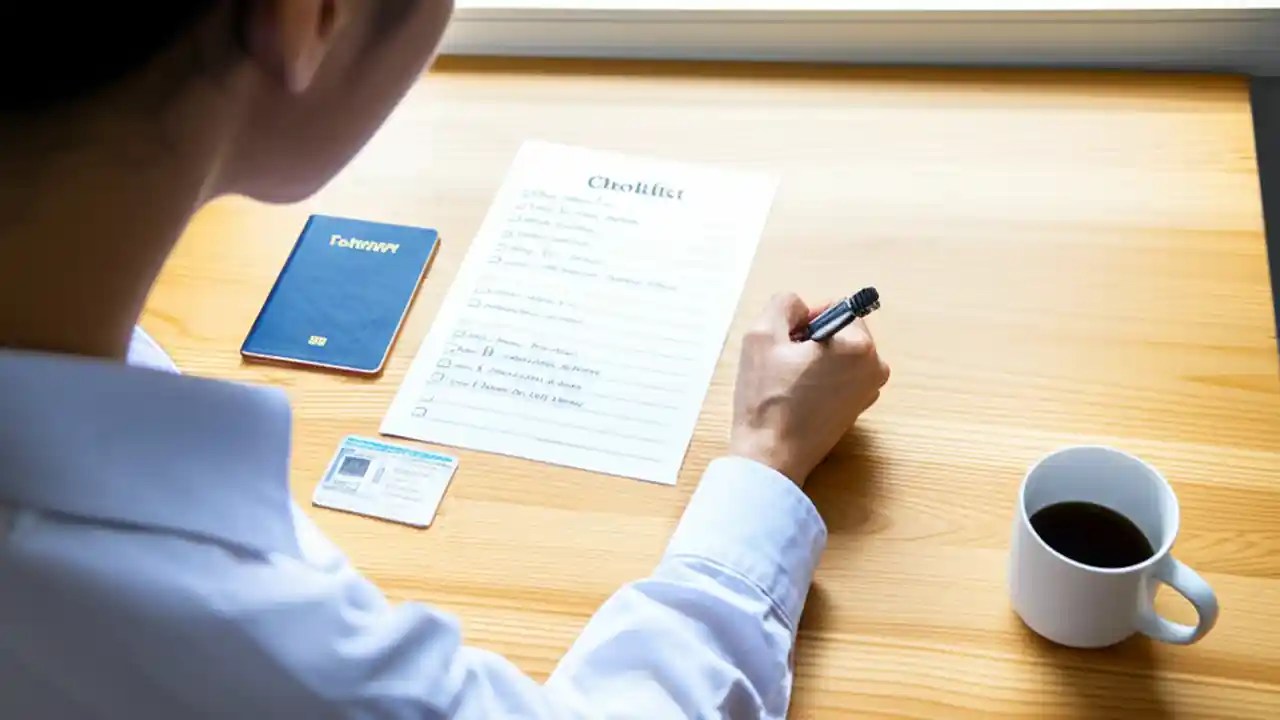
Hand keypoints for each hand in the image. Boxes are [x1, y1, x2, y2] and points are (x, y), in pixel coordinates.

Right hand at [729, 292, 889, 484]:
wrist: (771, 457)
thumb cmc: (767, 399)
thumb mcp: (762, 334)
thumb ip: (784, 304)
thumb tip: (799, 308)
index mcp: (860, 347)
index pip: (836, 308)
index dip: (805, 318)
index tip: (787, 342)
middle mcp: (875, 369)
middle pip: (840, 332)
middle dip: (812, 339)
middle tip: (784, 362)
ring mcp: (868, 393)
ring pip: (838, 355)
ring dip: (814, 360)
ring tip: (788, 381)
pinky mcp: (856, 411)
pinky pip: (839, 378)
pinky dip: (819, 380)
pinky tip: (796, 397)